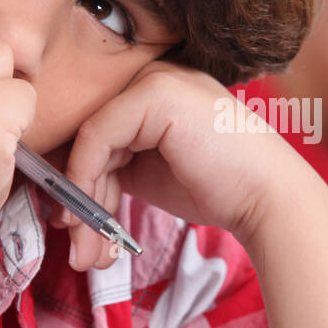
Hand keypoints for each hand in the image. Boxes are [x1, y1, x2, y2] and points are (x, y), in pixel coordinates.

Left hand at [49, 61, 307, 270]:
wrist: (269, 198)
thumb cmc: (220, 189)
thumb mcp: (149, 172)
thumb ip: (111, 164)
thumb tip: (58, 181)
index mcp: (154, 89)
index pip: (97, 129)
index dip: (78, 180)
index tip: (73, 227)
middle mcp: (152, 74)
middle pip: (88, 134)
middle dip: (79, 198)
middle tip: (78, 249)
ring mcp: (155, 78)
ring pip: (88, 140)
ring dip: (82, 203)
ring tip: (87, 253)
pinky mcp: (155, 93)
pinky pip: (97, 136)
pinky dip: (86, 180)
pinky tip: (94, 223)